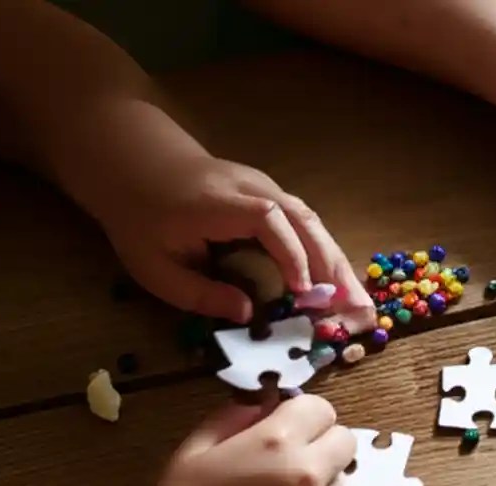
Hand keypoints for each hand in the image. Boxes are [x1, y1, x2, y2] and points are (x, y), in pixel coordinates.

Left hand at [99, 154, 373, 324]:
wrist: (136, 160)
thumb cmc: (140, 215)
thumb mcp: (152, 265)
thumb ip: (198, 293)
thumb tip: (247, 315)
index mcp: (220, 203)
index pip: (268, 220)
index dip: (291, 253)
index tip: (303, 291)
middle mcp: (253, 189)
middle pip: (305, 220)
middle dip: (334, 267)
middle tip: (358, 309)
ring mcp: (267, 188)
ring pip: (313, 223)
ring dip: (338, 263)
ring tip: (359, 303)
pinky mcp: (273, 196)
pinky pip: (307, 224)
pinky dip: (326, 254)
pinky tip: (338, 284)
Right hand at [138, 395, 353, 485]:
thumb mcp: (197, 447)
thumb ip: (235, 416)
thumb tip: (264, 405)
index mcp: (277, 441)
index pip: (321, 408)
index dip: (304, 414)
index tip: (287, 426)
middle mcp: (307, 471)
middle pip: (344, 440)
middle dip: (323, 441)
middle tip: (292, 457)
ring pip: (340, 478)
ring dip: (320, 478)